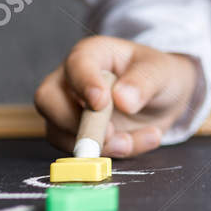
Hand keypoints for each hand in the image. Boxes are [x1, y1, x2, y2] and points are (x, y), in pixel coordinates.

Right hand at [34, 35, 201, 156]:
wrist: (162, 99)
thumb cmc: (157, 75)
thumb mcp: (161, 71)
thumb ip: (145, 81)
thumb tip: (122, 99)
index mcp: (92, 54)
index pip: (76, 64)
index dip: (84, 84)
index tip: (101, 102)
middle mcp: (72, 80)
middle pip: (48, 99)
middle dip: (75, 122)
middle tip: (110, 134)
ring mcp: (68, 110)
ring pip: (58, 132)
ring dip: (95, 145)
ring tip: (130, 142)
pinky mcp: (74, 136)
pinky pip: (77, 152)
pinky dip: (106, 155)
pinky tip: (133, 144)